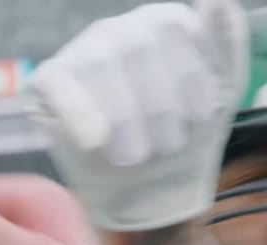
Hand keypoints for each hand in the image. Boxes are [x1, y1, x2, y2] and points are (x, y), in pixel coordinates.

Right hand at [26, 0, 247, 230]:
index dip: (188, 78)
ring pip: (97, 64)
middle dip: (156, 105)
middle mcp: (118, 30)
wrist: (142, 193)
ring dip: (122, 117)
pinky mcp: (47, 82)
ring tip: (133, 155)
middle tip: (163, 146)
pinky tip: (95, 140)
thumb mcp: (217, 94)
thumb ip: (226, 42)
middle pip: (135, 47)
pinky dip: (78, 111)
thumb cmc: (179, 141)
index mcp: (161, 23)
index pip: (173, 29)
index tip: (196, 118)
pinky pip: (56, 82)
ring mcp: (79, 53)